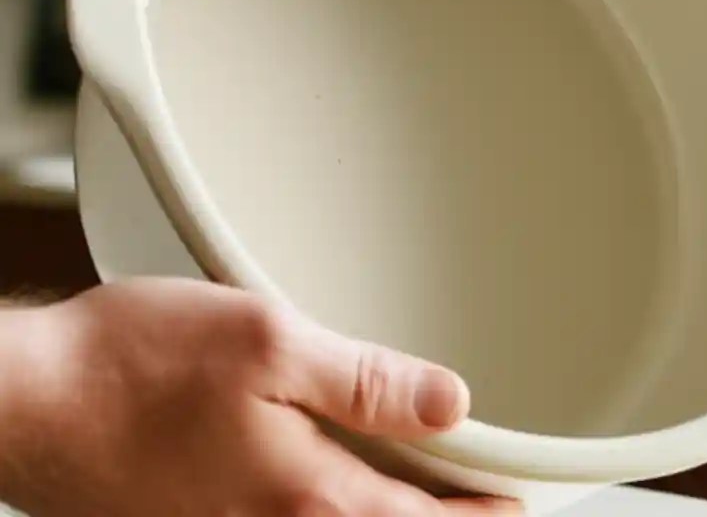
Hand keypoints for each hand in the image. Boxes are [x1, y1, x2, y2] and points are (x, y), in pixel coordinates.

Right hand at [0, 280, 521, 515]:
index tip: (520, 499)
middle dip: (442, 515)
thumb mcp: (267, 344)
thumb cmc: (129, 369)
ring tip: (420, 473)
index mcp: (311, 500)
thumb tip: (454, 403)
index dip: (486, 513)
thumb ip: (368, 381)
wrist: (24, 402)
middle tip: (480, 486)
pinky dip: (331, 505)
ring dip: (388, 509)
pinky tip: (330, 466)